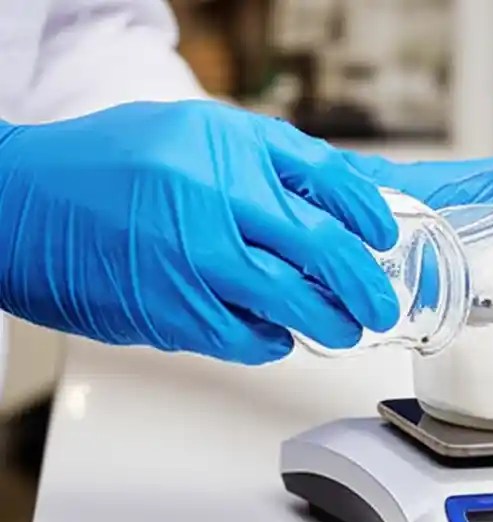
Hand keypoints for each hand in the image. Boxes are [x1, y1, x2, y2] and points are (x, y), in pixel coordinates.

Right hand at [0, 100, 399, 363]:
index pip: (328, 181)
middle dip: (364, 285)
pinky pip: (247, 338)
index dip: (368, 215)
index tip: (383, 236)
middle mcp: (217, 200)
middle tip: (378, 302)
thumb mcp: (191, 135)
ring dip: (328, 323)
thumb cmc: (104, 167)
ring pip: (293, 303)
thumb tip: (335, 198)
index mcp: (227, 147)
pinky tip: (275, 335)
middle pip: (325, 250)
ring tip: (342, 327)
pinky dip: (271, 341)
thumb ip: (262, 161)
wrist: (18, 207)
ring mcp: (196, 259)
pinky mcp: (175, 311)